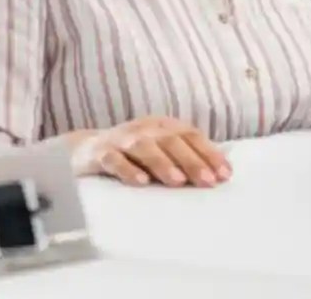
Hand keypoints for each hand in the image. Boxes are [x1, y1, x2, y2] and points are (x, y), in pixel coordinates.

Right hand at [66, 117, 230, 187]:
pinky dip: (128, 170)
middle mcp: (145, 129)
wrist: (85, 149)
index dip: (210, 154)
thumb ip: (185, 158)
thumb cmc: (133, 154)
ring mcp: (122, 139)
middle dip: (192, 161)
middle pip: (172, 141)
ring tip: (178, 182)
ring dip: (163, 164)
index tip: (225, 175)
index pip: (192, 136)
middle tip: (208, 182)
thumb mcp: (161, 150)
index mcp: (164, 126)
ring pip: (145, 148)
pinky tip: (140, 183)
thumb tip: (219, 176)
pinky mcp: (100, 153)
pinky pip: (113, 160)